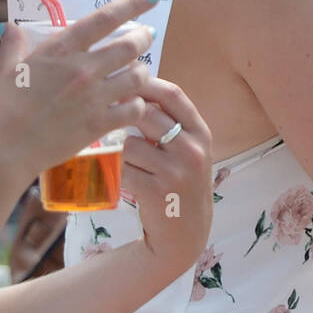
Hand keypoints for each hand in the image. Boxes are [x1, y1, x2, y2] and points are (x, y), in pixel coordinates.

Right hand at [0, 0, 157, 174]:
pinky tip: (132, 104)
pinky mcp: (100, 123)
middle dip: (144, 38)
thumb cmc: (2, 109)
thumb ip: (15, 44)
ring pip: (138, 76)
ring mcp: (93, 97)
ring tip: (138, 72)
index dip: (133, 4)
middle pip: (130, 46)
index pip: (104, 19)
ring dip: (143, 72)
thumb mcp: (7, 69)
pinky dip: (138, 105)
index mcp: (60, 50)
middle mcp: (82, 69)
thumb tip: (11, 26)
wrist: (4, 150)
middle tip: (146, 36)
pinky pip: (135, 108)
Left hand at [119, 77, 213, 276]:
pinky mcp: (156, 192)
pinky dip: (119, 174)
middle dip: (124, 116)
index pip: (172, 94)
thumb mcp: (188, 149)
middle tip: (110, 119)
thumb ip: (170, 122)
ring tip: (132, 165)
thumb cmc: (181, 182)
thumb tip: (132, 88)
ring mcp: (176, 171)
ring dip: (122, 153)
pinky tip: (129, 182)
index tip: (124, 80)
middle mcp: (192, 149)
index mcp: (201, 132)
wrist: (186, 231)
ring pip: (129, 144)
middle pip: (146, 114)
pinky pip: (123, 170)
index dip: (145, 82)